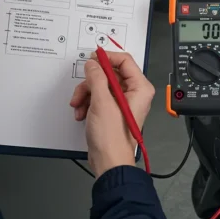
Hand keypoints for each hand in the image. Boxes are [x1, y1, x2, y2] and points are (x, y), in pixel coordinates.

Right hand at [69, 52, 154, 177]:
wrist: (109, 161)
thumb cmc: (112, 137)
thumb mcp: (102, 102)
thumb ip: (96, 78)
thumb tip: (92, 64)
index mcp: (140, 88)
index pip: (125, 61)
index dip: (107, 58)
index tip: (91, 59)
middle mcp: (134, 93)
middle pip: (109, 74)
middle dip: (91, 82)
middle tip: (81, 91)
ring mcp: (123, 102)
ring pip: (100, 86)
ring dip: (86, 95)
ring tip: (79, 107)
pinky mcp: (112, 111)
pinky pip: (98, 98)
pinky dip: (87, 104)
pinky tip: (81, 114)